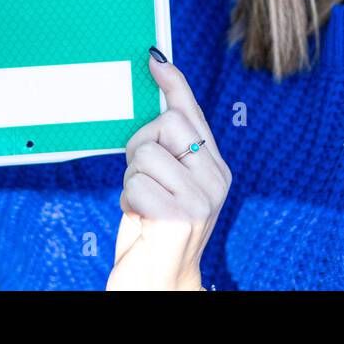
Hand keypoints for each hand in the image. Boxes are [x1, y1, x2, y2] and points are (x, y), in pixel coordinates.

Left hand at [107, 48, 230, 290]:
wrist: (158, 285)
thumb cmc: (154, 231)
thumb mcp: (163, 185)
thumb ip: (165, 150)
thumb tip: (153, 103)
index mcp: (215, 168)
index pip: (194, 113)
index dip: (173, 83)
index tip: (153, 58)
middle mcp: (216, 180)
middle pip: (168, 124)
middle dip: (141, 144)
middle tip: (140, 176)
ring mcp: (202, 199)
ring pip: (147, 153)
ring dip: (131, 179)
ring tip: (142, 204)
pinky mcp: (180, 216)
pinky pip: (136, 183)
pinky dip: (127, 201)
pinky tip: (140, 220)